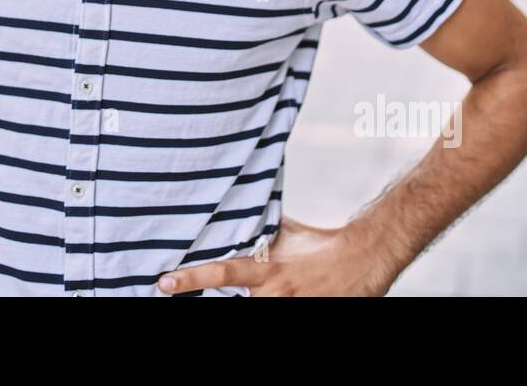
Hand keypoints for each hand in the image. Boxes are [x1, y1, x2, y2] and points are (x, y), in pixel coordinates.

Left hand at [155, 215, 400, 296]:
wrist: (363, 258)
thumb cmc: (320, 243)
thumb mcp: (285, 232)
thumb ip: (259, 228)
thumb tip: (234, 208)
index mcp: (266, 269)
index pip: (221, 272)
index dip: (190, 278)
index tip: (163, 282)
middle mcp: (274, 294)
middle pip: (233, 306)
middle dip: (211, 302)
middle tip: (181, 294)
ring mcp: (291, 309)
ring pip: (252, 312)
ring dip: (240, 304)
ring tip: (223, 296)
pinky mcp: (305, 316)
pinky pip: (280, 317)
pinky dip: (264, 306)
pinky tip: (266, 298)